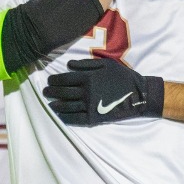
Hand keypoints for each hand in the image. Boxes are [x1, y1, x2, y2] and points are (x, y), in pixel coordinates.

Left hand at [42, 56, 164, 125]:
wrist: (138, 95)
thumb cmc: (122, 77)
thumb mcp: (106, 64)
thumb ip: (86, 64)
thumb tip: (68, 65)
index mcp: (88, 78)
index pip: (65, 79)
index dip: (54, 80)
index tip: (49, 81)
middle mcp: (86, 92)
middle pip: (63, 92)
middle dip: (51, 92)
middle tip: (45, 92)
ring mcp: (89, 106)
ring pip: (67, 106)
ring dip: (55, 105)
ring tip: (49, 104)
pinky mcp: (94, 118)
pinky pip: (75, 119)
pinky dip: (65, 118)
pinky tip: (59, 116)